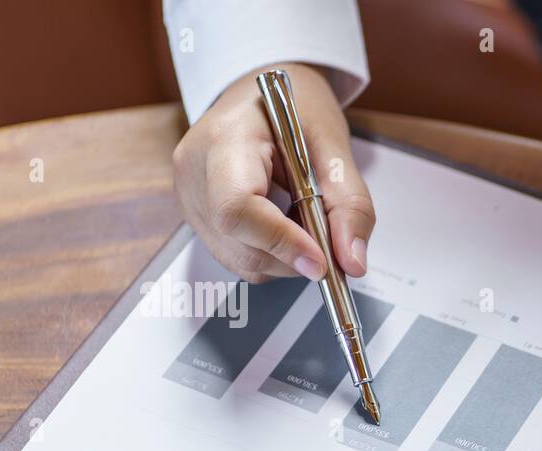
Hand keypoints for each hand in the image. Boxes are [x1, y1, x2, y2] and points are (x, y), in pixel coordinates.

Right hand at [171, 62, 374, 282]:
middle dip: (294, 256)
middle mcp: (194, 171)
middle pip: (241, 244)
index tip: (322, 261)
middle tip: (328, 236)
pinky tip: (286, 224)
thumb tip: (353, 264)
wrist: (264, 95)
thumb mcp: (335, 145)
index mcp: (226, 140)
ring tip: (304, 219)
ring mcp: (189, 197)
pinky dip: (273, 256)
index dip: (281, 242)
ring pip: (241, 261)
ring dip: (286, 259)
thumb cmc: (296, 108)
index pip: (238, 208)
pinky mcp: (196, 216)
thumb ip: (350, 205)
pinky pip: (237, 258)